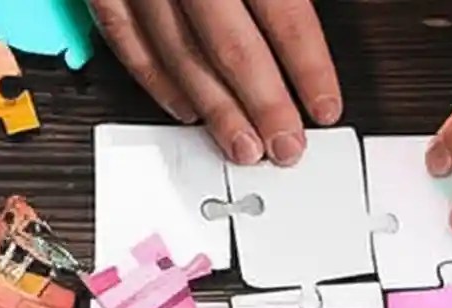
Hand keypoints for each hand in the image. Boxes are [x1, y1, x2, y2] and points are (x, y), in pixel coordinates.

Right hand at [88, 0, 341, 165]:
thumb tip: (316, 29)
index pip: (286, 14)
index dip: (309, 68)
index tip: (324, 108)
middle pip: (232, 48)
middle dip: (264, 106)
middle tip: (284, 147)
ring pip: (179, 56)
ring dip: (214, 110)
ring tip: (242, 147)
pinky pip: (127, 44)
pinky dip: (156, 83)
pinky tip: (185, 111)